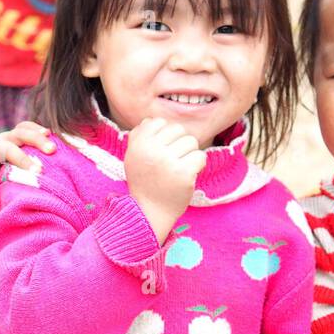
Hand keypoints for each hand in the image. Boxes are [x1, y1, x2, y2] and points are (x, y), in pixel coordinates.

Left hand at [0, 120, 54, 211]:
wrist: (2, 178)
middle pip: (5, 147)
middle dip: (21, 159)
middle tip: (38, 172)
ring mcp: (7, 138)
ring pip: (19, 133)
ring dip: (36, 140)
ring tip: (52, 149)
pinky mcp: (18, 135)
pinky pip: (27, 128)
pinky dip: (38, 130)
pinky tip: (50, 134)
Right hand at [124, 118, 205, 243]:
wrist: (149, 213)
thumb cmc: (144, 183)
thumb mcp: (133, 157)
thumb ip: (140, 136)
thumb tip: (152, 120)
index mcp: (137, 143)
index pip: (160, 122)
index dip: (164, 137)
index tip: (158, 153)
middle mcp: (151, 150)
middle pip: (178, 130)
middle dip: (178, 144)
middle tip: (170, 164)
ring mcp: (168, 162)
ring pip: (191, 142)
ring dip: (189, 155)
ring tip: (178, 169)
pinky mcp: (184, 173)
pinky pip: (200, 156)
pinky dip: (197, 166)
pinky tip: (187, 176)